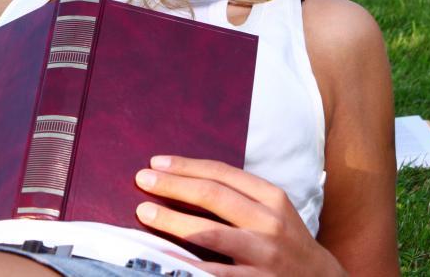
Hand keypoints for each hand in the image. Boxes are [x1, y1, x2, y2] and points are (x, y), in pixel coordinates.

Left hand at [134, 156, 345, 275]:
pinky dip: (187, 264)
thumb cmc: (287, 242)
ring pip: (210, 233)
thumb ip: (239, 196)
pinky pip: (215, 272)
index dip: (186, 166)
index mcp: (271, 197)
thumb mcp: (273, 211)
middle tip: (142, 179)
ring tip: (145, 212)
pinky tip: (164, 257)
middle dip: (173, 186)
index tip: (156, 163)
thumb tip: (185, 181)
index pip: (222, 174)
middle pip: (213, 196)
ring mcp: (263, 255)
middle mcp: (269, 223)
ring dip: (173, 222)